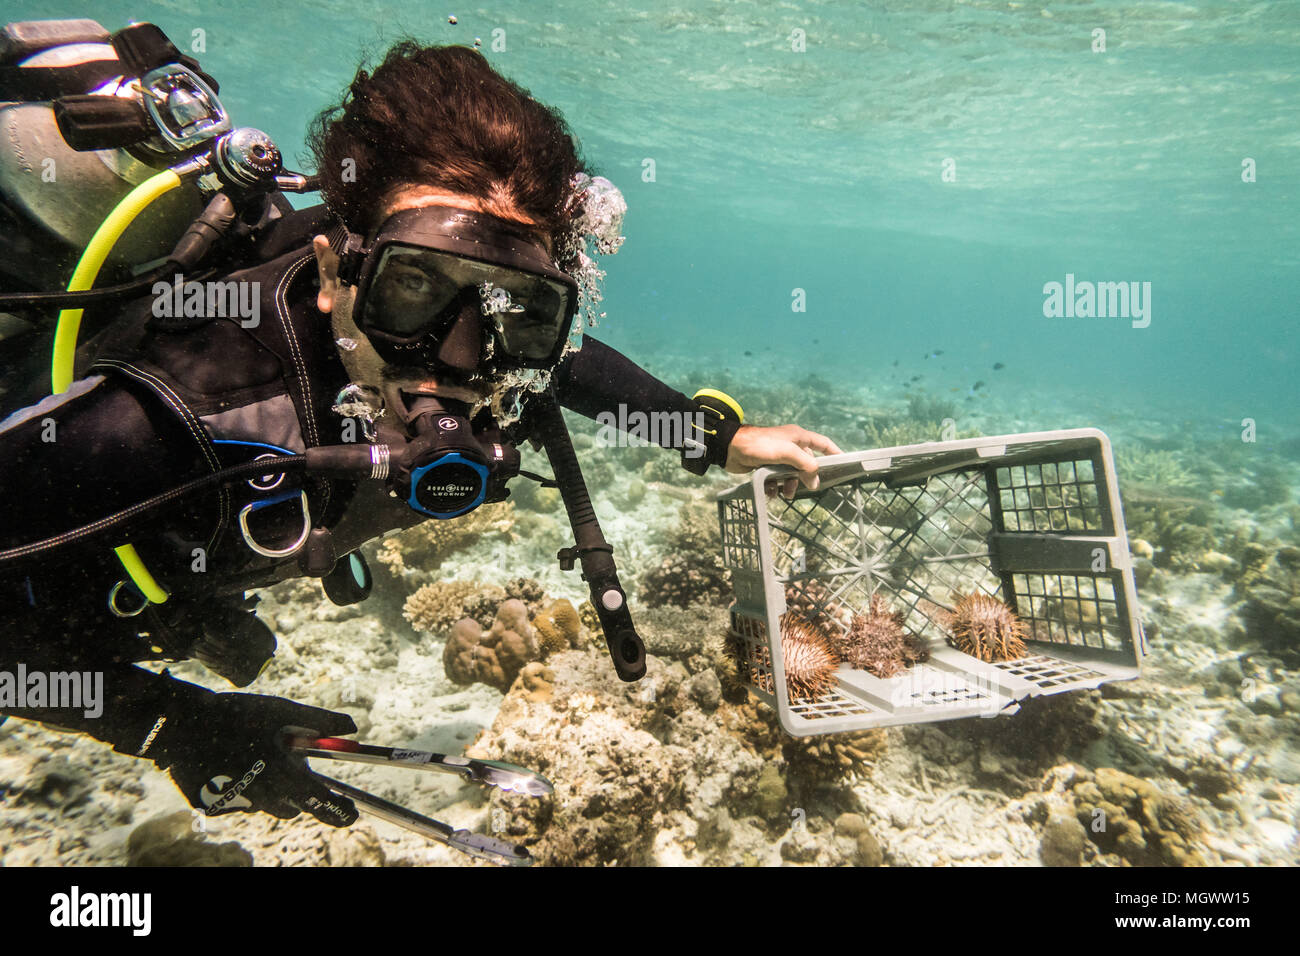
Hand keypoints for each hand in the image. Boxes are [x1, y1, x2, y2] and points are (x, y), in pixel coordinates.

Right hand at [153, 692, 358, 826]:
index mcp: (283, 779)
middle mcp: (261, 799)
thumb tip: (353, 728)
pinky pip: (237, 800)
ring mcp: (235, 806)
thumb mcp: (284, 711)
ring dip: (270, 788)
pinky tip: (232, 762)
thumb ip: (320, 721)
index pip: (321, 806)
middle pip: (292, 806)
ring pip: (264, 803)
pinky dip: (242, 785)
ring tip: (261, 758)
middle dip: (298, 791)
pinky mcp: (212, 806)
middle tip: (295, 768)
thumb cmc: (239, 716)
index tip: (354, 814)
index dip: (341, 812)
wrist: (182, 723)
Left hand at [724, 424, 842, 497]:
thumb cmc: (760, 445)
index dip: (835, 453)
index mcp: (798, 436)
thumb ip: (805, 464)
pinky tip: (772, 492)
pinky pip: (777, 478)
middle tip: (809, 488)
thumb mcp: (787, 453)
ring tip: (786, 494)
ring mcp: (778, 455)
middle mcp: (790, 444)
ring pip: (792, 473)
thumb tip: (815, 480)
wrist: (730, 448)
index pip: (823, 443)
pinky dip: (776, 486)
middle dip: (807, 476)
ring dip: (791, 484)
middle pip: (807, 463)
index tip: (845, 464)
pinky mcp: (766, 464)